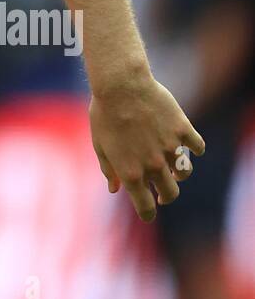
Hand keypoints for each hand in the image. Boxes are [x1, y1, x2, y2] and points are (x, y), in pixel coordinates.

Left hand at [89, 73, 204, 222]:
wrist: (121, 85)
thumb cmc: (104, 113)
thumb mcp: (100, 145)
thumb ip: (110, 170)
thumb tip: (115, 189)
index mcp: (131, 173)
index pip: (146, 208)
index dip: (147, 214)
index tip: (148, 212)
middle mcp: (153, 165)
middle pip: (170, 194)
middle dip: (166, 196)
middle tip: (161, 192)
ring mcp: (170, 148)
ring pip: (185, 173)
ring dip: (179, 173)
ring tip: (171, 166)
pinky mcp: (183, 130)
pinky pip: (198, 147)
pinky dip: (194, 147)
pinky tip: (186, 143)